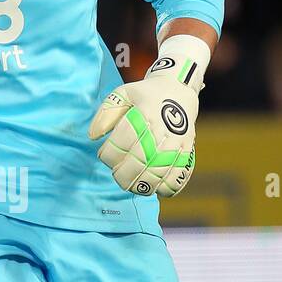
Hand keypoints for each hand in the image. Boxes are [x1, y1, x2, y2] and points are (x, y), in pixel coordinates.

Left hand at [89, 60, 197, 198]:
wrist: (179, 91)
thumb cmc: (144, 96)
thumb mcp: (123, 93)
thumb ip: (105, 113)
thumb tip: (93, 136)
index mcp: (143, 113)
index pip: (121, 142)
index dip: (108, 155)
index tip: (104, 156)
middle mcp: (162, 128)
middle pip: (139, 161)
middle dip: (123, 175)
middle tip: (117, 174)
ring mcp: (177, 141)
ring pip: (159, 172)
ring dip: (142, 185)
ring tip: (133, 185)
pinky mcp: (187, 151)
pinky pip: (180, 176)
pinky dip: (167, 188)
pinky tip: (156, 189)